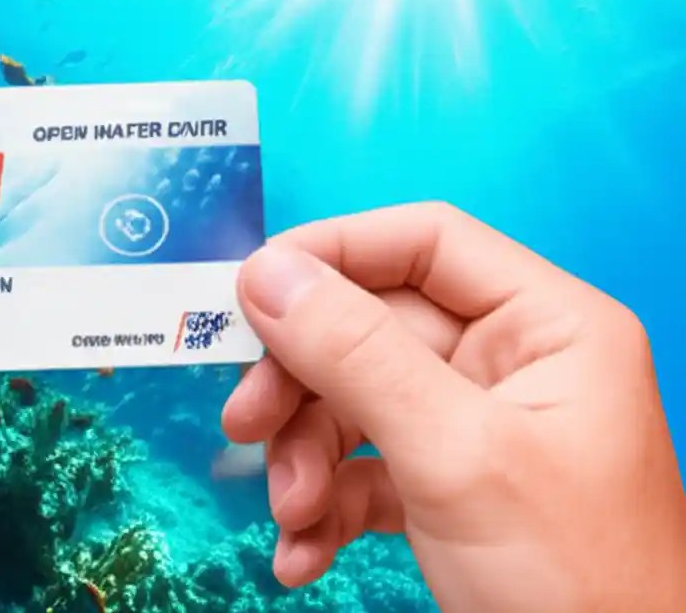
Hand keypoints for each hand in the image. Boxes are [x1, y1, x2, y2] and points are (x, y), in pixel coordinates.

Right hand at [223, 203, 685, 611]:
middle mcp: (512, 367)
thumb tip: (268, 274)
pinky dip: (321, 507)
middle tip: (245, 422)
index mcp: (549, 328)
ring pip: (353, 404)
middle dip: (302, 384)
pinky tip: (302, 554)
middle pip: (371, 331)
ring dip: (303, 459)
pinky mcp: (446, 492)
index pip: (426, 245)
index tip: (250, 290)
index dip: (333, 255)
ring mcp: (476, 431)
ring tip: (289, 514)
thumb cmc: (578, 586)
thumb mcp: (455, 456)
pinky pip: (361, 472)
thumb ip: (358, 355)